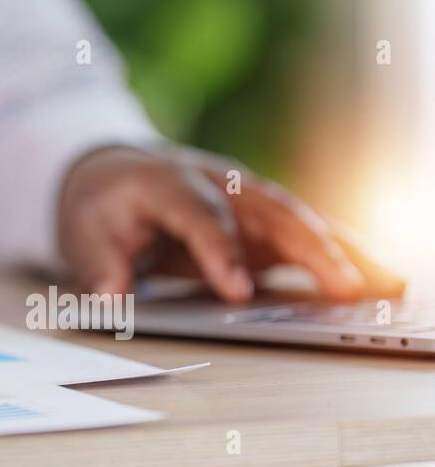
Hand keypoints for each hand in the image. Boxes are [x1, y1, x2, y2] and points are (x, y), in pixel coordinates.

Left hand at [57, 145, 405, 301]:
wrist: (112, 171)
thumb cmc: (101, 205)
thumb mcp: (80, 230)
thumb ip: (95, 264)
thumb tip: (110, 295)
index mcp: (164, 180)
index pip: (197, 212)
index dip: (218, 249)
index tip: (235, 291)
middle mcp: (214, 180)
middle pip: (265, 209)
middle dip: (306, 247)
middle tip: (345, 290)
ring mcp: (244, 195)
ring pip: (298, 219)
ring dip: (343, 250)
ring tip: (387, 285)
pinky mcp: (261, 217)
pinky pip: (307, 234)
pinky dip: (343, 254)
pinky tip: (378, 280)